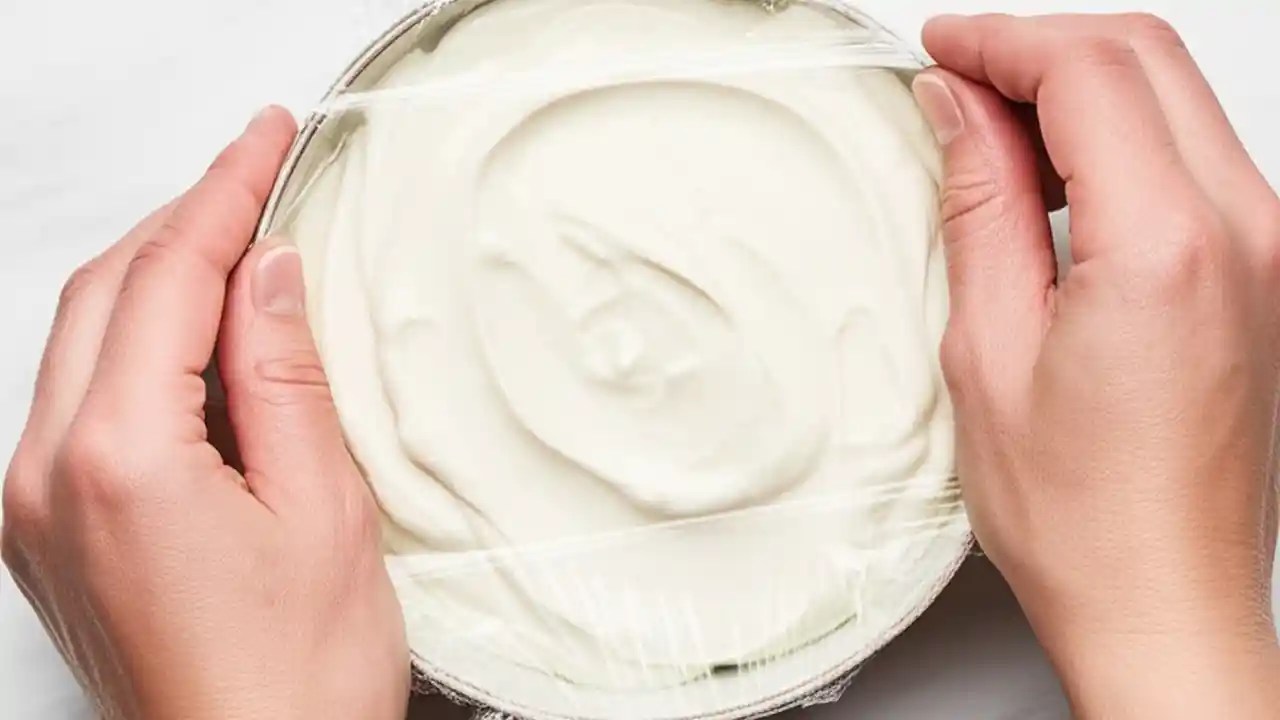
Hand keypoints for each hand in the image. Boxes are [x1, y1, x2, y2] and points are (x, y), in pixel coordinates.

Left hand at [1, 108, 408, 719]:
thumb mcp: (322, 511)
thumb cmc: (294, 684)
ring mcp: (32, 507)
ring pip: (82, 337)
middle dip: (183, 220)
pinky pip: (78, 395)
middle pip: (104, 291)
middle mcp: (45, 477)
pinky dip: (138, 342)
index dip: (224, 193)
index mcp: (119, 461)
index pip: (167, 277)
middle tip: (257, 173)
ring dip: (158, 276)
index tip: (266, 140)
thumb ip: (282, 376)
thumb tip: (267, 273)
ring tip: (239, 244)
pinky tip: (198, 337)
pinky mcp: (43, 530)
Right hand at [913, 14, 1279, 717]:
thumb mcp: (989, 350)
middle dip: (1040, 45)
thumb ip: (980, 205)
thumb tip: (959, 111)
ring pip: (1176, 96)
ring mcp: (1268, 249)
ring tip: (990, 131)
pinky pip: (1195, 155)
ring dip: (1079, 87)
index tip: (940, 51)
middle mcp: (1244, 232)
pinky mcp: (1265, 271)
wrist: (1163, 601)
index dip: (1001, 40)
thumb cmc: (1080, 516)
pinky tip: (1053, 176)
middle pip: (1145, 56)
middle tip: (956, 77)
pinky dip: (1118, 136)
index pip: (1088, 70)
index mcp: (1167, 248)